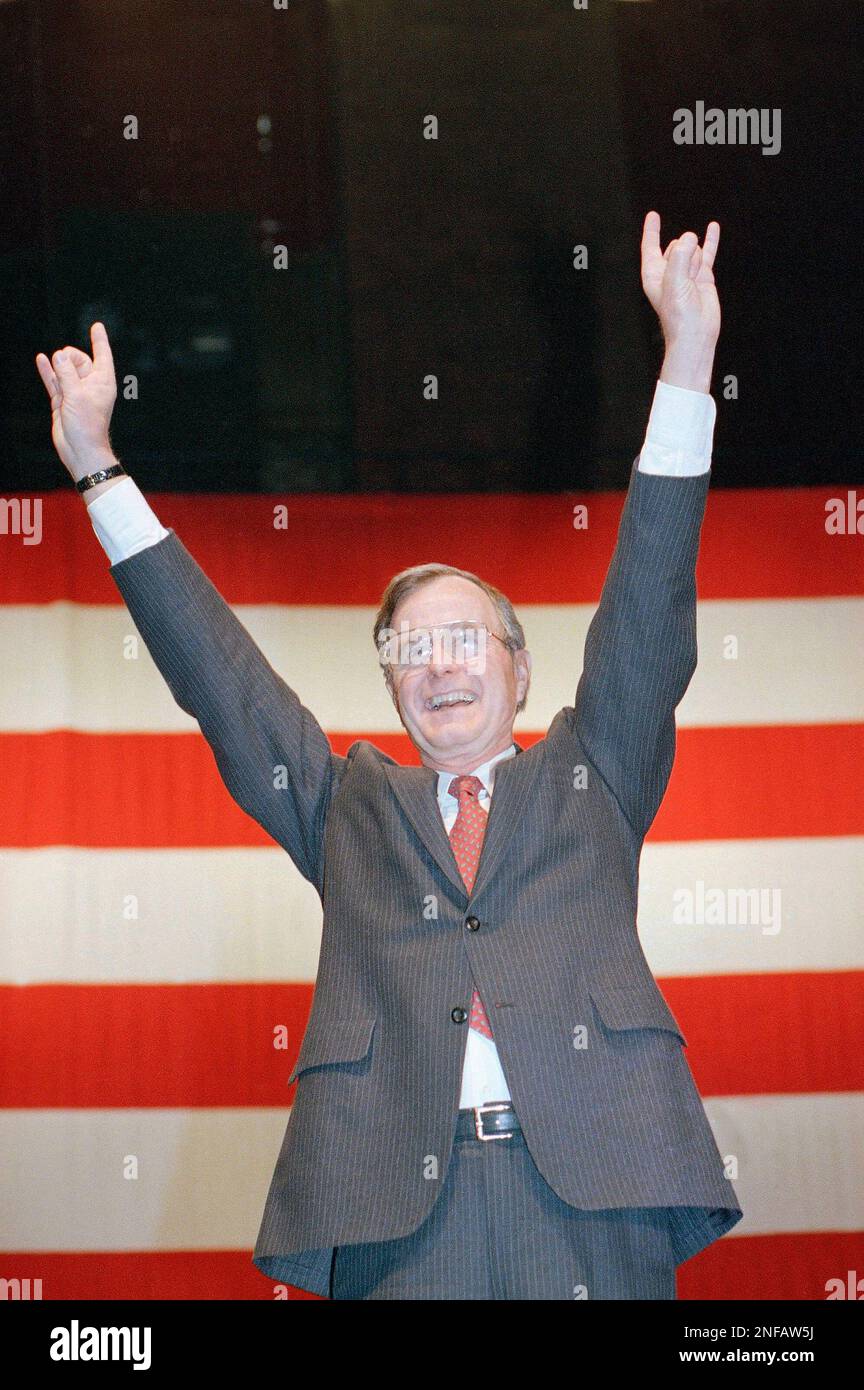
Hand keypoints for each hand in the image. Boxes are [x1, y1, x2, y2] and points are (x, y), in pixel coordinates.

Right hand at [35, 322, 117, 478]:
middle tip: (62, 364)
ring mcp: (76, 392)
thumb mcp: (77, 394)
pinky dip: (48, 371)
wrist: (80, 450)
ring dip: (58, 364)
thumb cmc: (86, 425)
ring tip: (51, 360)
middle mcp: (91, 385)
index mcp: (103, 382)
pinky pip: (55, 381)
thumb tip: (59, 354)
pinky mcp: (63, 400)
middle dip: (70, 357)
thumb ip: (67, 373)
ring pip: (65, 370)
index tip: (97, 325)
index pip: (102, 355)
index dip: (99, 340)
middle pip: (80, 360)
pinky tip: (41, 359)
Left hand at [640, 211, 720, 349]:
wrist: (696, 333)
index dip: (651, 230)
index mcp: (654, 274)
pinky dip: (711, 240)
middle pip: (678, 245)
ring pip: (693, 250)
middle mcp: (669, 271)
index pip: (650, 247)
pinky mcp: (703, 276)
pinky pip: (708, 252)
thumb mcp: (674, 282)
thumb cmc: (679, 313)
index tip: (653, 215)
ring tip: (695, 285)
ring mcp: (687, 272)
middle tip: (686, 281)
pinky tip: (713, 227)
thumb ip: (680, 257)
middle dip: (685, 255)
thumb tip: (691, 237)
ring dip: (697, 262)